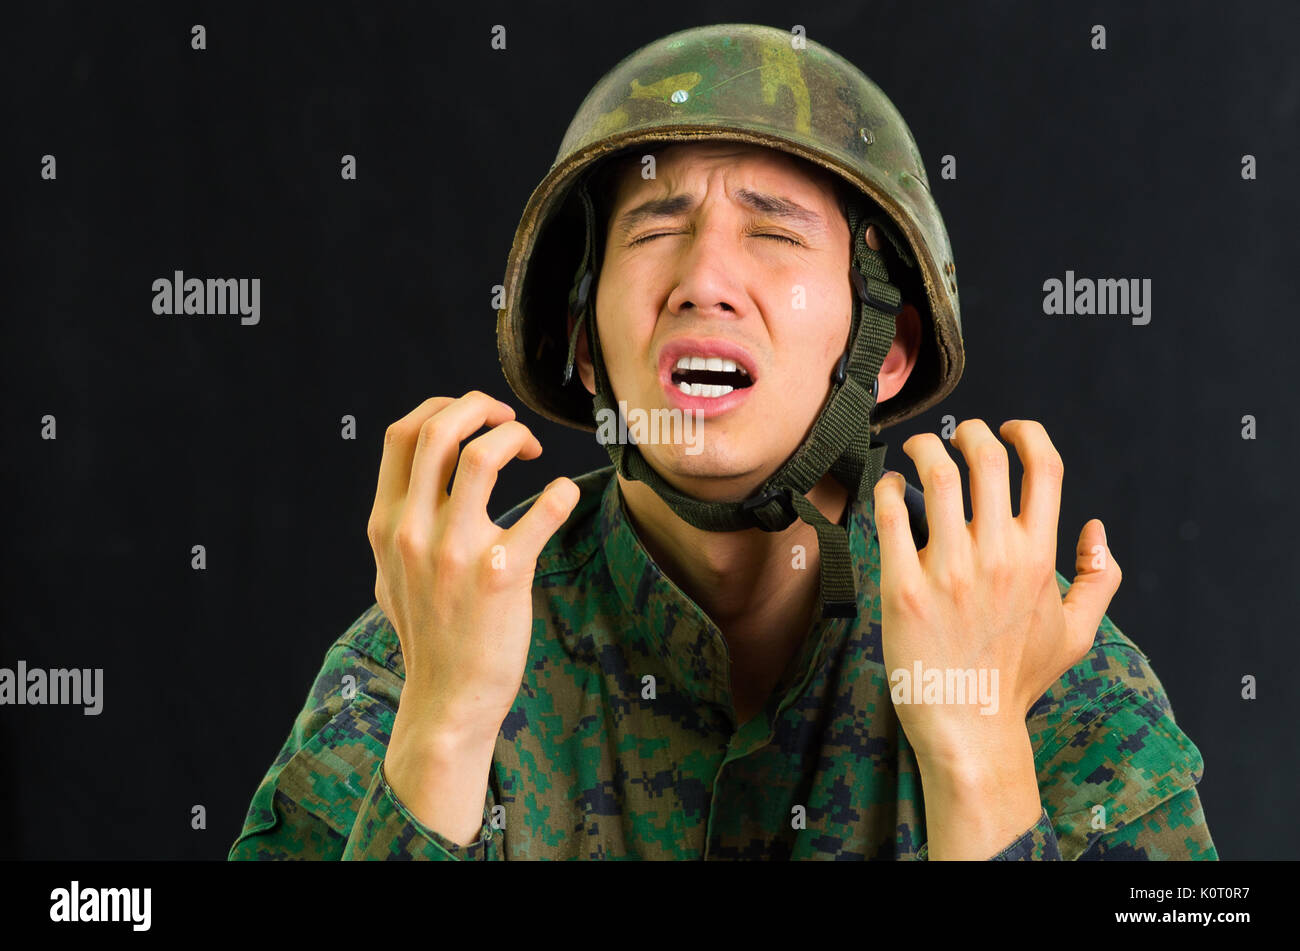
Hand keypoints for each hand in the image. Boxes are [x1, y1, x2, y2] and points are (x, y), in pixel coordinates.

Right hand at [367, 391, 580, 739]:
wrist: (448, 699)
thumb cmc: (428, 634)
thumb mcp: (390, 574)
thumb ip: (401, 525)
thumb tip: (418, 482)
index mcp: (387, 523)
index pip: (402, 434)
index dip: (443, 408)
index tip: (475, 418)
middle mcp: (414, 530)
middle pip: (439, 429)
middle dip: (480, 405)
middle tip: (511, 420)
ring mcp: (455, 551)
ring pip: (483, 455)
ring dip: (516, 436)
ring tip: (534, 452)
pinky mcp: (501, 574)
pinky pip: (541, 509)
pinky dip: (560, 492)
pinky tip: (563, 496)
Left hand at [872, 418, 1121, 764]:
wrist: (970, 728)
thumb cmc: (1017, 680)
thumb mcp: (1078, 633)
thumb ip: (1101, 579)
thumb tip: (1098, 529)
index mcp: (1041, 558)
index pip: (1044, 469)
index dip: (1027, 433)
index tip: (1008, 428)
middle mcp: (999, 557)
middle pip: (987, 458)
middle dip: (970, 432)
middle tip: (954, 435)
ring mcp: (951, 571)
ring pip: (937, 476)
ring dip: (924, 448)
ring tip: (916, 450)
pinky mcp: (904, 588)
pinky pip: (892, 517)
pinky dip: (887, 490)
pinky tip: (887, 489)